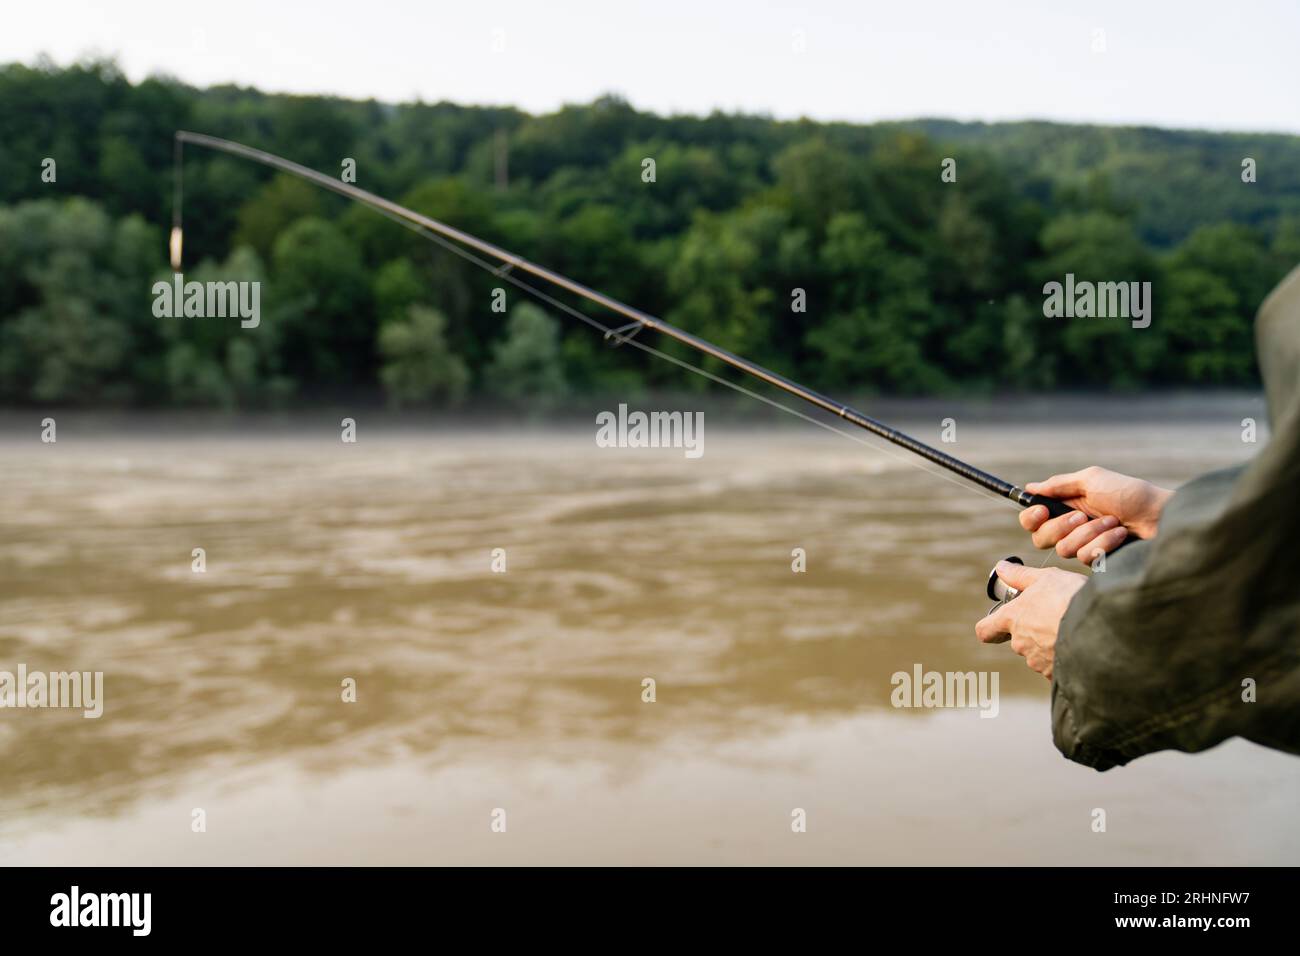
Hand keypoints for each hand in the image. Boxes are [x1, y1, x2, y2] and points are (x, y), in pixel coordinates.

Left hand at [976, 562, 1085, 679]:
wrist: (1098, 630)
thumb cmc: (1069, 599)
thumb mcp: (1046, 577)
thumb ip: (1020, 575)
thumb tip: (1001, 568)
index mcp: (1012, 619)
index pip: (985, 630)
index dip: (990, 628)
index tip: (999, 625)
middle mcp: (1020, 643)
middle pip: (1019, 640)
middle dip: (1034, 631)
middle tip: (1055, 617)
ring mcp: (1038, 662)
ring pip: (1039, 653)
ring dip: (1051, 644)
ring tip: (1073, 630)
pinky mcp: (1055, 675)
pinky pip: (1057, 666)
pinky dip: (1066, 659)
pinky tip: (1082, 646)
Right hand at [1019, 466, 1172, 565]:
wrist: (1161, 516)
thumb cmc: (1130, 494)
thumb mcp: (1092, 480)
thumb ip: (1059, 484)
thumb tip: (1030, 487)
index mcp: (1066, 506)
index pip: (1032, 519)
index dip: (1031, 517)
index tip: (1043, 511)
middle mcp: (1071, 527)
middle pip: (1040, 538)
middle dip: (1060, 526)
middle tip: (1082, 515)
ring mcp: (1084, 545)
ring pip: (1063, 549)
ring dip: (1090, 532)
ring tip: (1113, 522)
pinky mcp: (1097, 560)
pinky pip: (1085, 557)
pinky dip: (1103, 542)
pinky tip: (1120, 534)